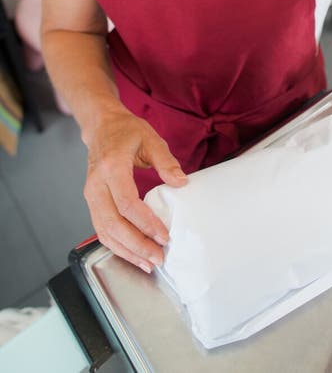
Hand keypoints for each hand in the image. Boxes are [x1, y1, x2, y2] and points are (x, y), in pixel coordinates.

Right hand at [83, 109, 186, 270]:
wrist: (101, 127)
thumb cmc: (126, 131)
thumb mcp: (151, 139)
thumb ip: (166, 161)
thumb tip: (181, 182)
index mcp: (112, 166)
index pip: (126, 202)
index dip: (145, 223)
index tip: (164, 235)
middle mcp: (96, 184)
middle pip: (113, 223)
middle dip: (136, 245)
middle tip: (158, 257)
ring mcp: (91, 195)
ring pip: (104, 231)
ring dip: (126, 250)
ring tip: (148, 263)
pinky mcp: (92, 203)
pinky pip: (101, 230)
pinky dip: (117, 246)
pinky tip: (133, 255)